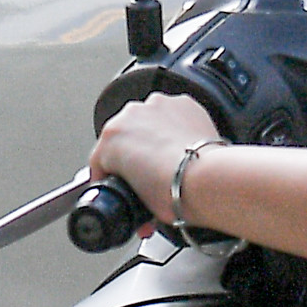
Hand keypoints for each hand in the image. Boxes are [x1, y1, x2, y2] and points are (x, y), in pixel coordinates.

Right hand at [91, 90, 222, 224]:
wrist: (204, 180)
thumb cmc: (172, 191)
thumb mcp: (136, 203)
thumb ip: (130, 191)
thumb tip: (141, 200)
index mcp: (111, 137)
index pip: (102, 158)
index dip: (111, 176)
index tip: (122, 183)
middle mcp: (131, 114)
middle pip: (126, 135)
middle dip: (134, 153)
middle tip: (149, 175)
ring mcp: (158, 105)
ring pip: (150, 121)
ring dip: (155, 136)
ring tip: (170, 160)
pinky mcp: (183, 103)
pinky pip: (175, 115)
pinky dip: (178, 127)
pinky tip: (185, 146)